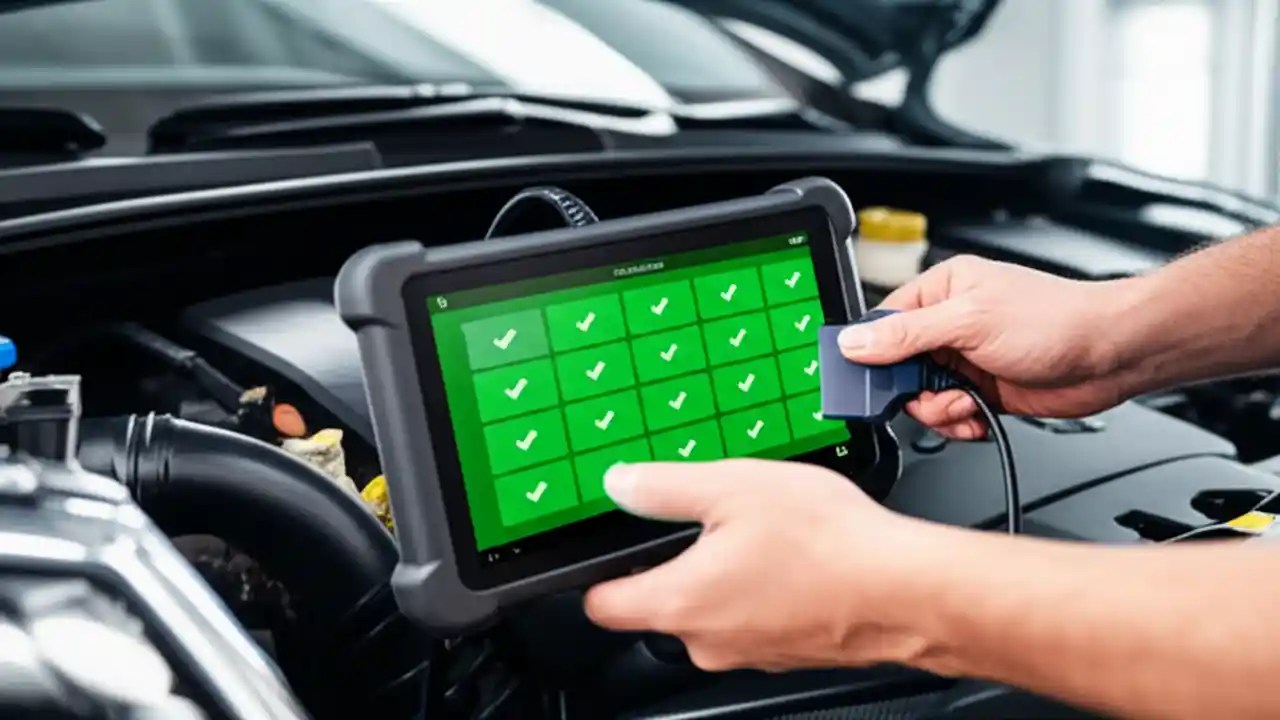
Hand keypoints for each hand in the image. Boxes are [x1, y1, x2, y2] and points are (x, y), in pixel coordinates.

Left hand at [584, 460, 931, 671]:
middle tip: (707, 518)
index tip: (608, 548)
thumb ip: (662, 487)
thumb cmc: (826, 542)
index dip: (597, 574)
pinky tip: (790, 555)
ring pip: (710, 610)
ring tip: (758, 531)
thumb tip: (620, 485)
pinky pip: (752, 618)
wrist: (905, 588)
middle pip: (658, 604)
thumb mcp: (730, 485)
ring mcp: (746, 652)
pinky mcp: (784, 652)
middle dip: (673, 561)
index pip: (599, 606)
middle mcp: (705, 641)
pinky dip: (760, 589)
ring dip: (722, 573)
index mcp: (678, 602)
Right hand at [839, 256, 1135, 437]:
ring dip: (938, 410)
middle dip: (910, 390)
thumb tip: (856, 341)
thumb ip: (907, 335)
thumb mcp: (969, 322)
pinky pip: (948, 414)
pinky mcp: (981, 390)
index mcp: (941, 291)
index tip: (866, 380)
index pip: (882, 324)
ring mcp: (965, 359)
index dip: (869, 354)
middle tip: (930, 394)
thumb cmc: (1055, 320)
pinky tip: (976, 417)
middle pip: (896, 367)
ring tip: (964, 405)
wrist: (1110, 354)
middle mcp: (949, 325)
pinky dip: (957, 423)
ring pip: (921, 396)